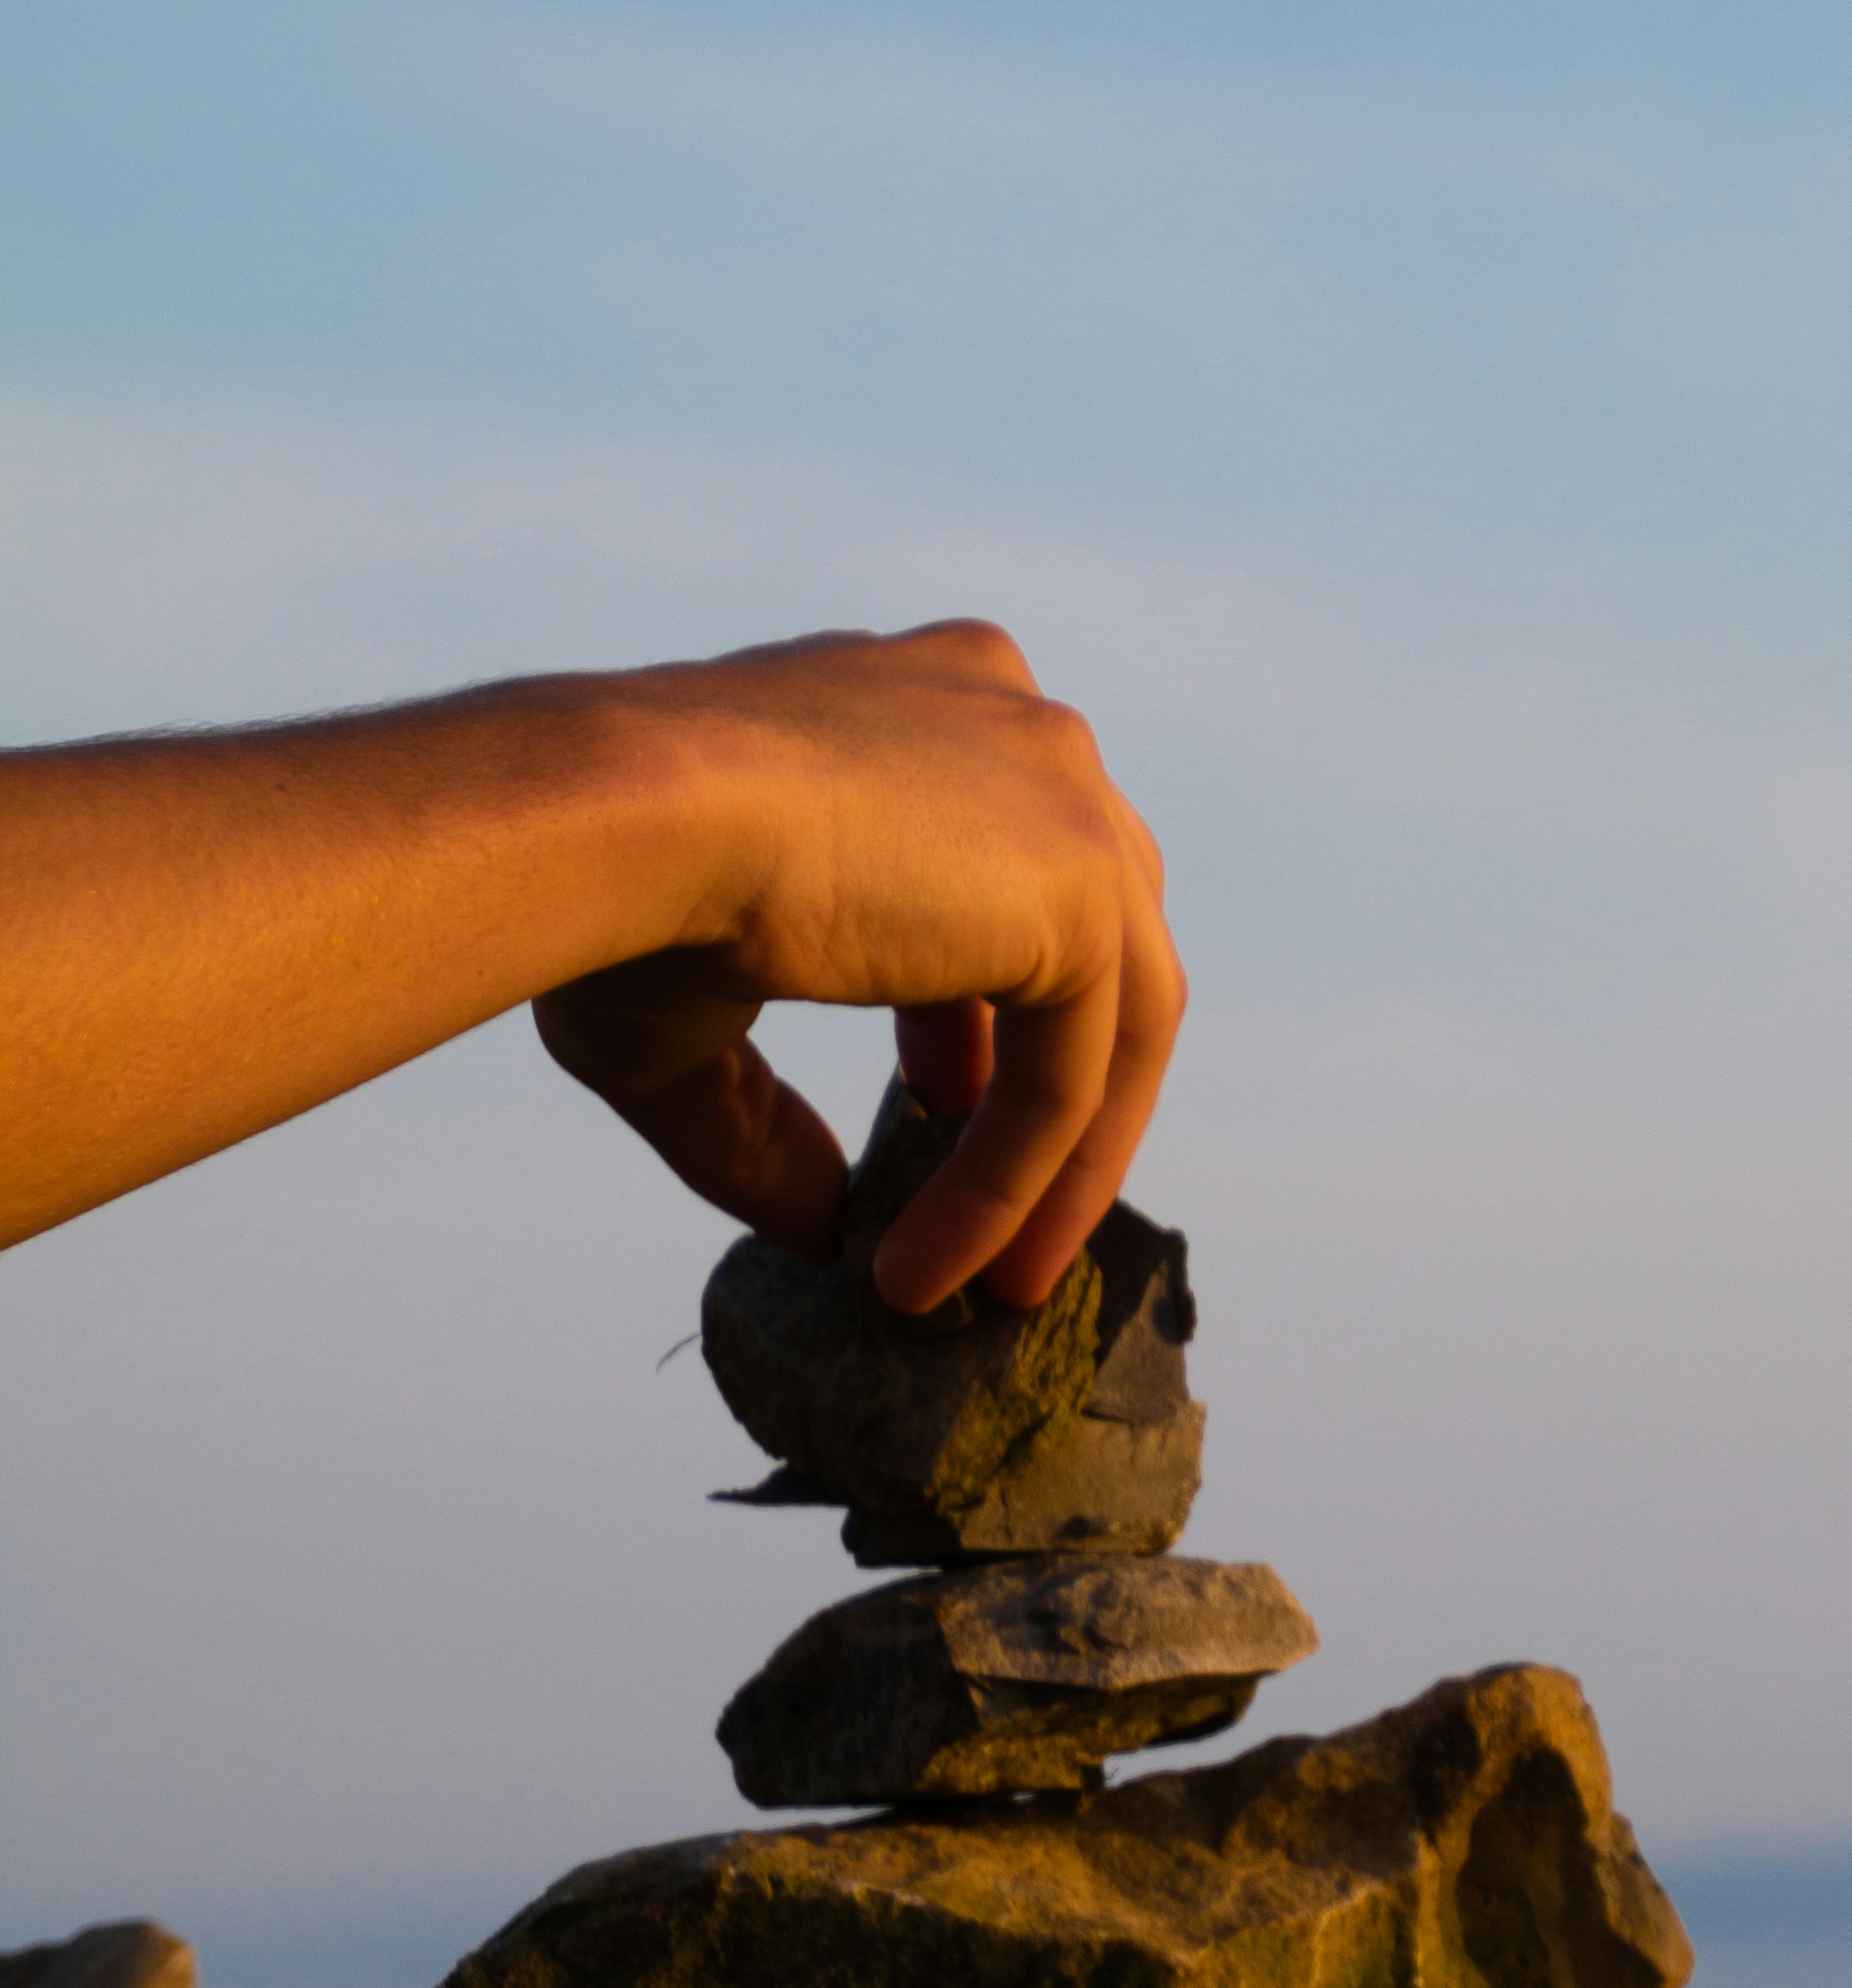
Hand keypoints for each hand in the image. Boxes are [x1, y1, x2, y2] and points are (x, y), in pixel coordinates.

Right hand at [531, 620, 1186, 1313]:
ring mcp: (1068, 794)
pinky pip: (1073, 1077)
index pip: (1007, 869)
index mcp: (936, 701)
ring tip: (981, 1285)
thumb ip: (765, 1113)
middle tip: (993, 1213)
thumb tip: (820, 1228)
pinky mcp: (1084, 889)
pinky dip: (1016, 1185)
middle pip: (1094, 943)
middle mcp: (1020, 727)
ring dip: (1050, 1171)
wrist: (612, 821)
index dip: (981, 1004)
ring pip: (1108, 1024)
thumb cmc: (608, 889)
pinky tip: (939, 1266)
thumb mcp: (690, 1014)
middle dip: (1046, 1092)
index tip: (940, 1103)